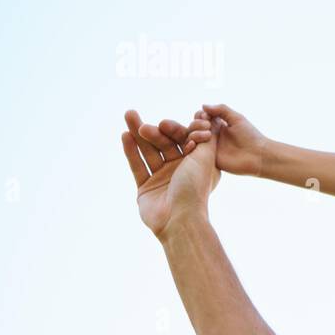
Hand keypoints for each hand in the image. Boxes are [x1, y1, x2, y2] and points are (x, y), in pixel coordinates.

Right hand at [121, 109, 220, 237]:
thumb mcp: (205, 159)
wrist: (178, 218)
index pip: (183, 140)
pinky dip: (131, 152)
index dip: (174, 130)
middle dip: (151, 130)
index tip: (166, 121)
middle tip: (137, 115)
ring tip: (128, 116)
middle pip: (163, 144)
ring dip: (137, 135)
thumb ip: (206, 139)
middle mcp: (179, 170)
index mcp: (195, 164)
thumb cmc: (194, 188)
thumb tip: (209, 120)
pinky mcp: (146, 188)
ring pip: (148, 152)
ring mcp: (161, 179)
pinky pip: (137, 166)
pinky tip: (125, 136)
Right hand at [173, 103, 268, 176]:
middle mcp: (212, 136)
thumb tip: (203, 106)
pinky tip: (196, 143)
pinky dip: (190, 146)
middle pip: (194, 127)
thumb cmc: (251, 136)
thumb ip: (222, 110)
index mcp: (219, 125)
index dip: (200, 115)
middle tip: (207, 125)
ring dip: (194, 133)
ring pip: (192, 138)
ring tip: (208, 134)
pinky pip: (194, 152)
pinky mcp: (208, 159)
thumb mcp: (237, 118)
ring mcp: (209, 148)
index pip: (201, 117)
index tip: (206, 116)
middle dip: (196, 123)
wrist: (258, 156)